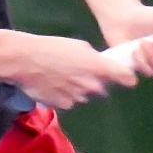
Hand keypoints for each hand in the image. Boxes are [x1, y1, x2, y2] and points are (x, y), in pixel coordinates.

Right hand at [10, 34, 139, 109]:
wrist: (25, 61)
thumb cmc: (52, 48)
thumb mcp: (79, 46)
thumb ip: (95, 59)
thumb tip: (101, 67)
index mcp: (98, 68)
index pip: (127, 79)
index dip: (127, 78)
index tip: (124, 77)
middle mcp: (92, 86)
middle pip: (103, 89)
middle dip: (96, 83)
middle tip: (81, 72)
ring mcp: (78, 98)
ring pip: (85, 97)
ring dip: (79, 90)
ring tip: (63, 77)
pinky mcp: (65, 106)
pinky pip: (71, 102)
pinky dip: (66, 96)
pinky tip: (54, 84)